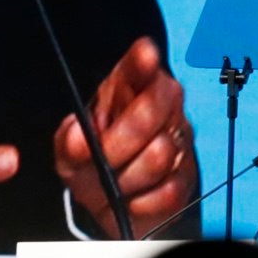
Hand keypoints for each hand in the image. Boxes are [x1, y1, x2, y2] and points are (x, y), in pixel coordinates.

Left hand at [53, 37, 199, 238]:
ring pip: (159, 155)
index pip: (138, 68)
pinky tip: (134, 197)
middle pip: (153, 109)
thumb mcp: (70, 151)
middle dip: (121, 139)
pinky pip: (166, 191)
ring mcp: (179, 142)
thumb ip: (70, 142)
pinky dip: (141, 203)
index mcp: (129, 90)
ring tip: (116, 182)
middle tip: (102, 157)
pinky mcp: (187, 178)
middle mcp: (163, 108)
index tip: (145, 54)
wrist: (110, 202)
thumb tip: (79, 142)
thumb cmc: (92, 163)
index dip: (142, 61)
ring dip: (127, 177)